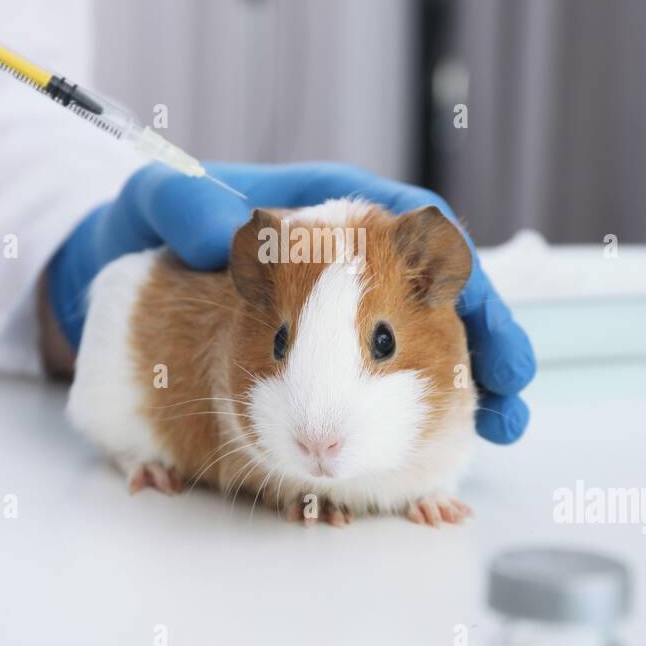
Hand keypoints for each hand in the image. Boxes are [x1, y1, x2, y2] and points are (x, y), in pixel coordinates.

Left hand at [45, 162, 534, 443]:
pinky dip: (423, 413)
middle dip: (486, 333)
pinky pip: (387, 380)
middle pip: (440, 290)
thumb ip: (187, 207)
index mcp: (331, 206)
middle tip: (512, 383)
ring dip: (472, 383)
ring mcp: (348, 309)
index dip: (454, 262)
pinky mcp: (333, 356)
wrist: (133, 261)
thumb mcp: (158, 197)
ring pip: (428, 341)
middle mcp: (354, 257)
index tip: (475, 300)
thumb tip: (227, 236)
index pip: (412, 224)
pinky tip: (447, 448)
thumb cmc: (157, 221)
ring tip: (503, 427)